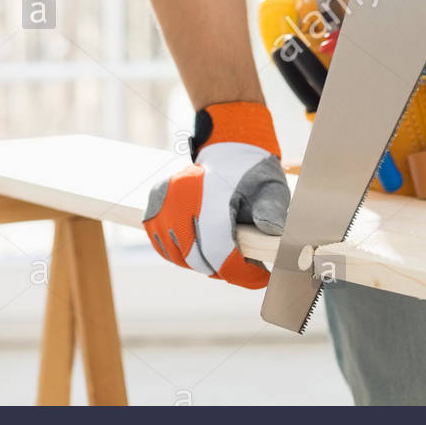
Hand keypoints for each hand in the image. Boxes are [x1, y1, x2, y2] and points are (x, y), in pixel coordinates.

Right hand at [142, 101, 289, 288]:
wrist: (227, 147)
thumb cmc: (251, 171)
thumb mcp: (270, 186)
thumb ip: (271, 211)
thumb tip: (270, 234)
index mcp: (211, 194)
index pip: (219, 252)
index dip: (241, 273)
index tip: (259, 277)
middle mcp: (181, 198)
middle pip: (197, 258)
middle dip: (223, 270)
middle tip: (244, 268)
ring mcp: (164, 202)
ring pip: (179, 255)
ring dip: (201, 264)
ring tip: (223, 259)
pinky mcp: (154, 204)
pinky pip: (162, 244)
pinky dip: (179, 254)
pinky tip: (200, 252)